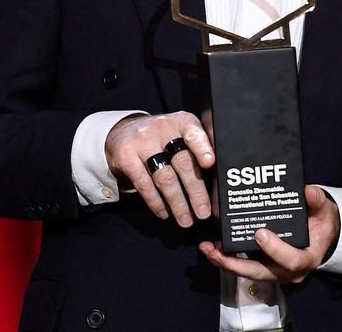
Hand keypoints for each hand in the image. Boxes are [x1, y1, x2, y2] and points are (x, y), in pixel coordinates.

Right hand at [104, 111, 213, 226]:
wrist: (124, 131)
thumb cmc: (162, 136)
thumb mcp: (180, 131)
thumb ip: (198, 146)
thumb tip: (217, 174)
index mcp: (182, 122)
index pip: (194, 134)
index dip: (203, 148)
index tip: (210, 163)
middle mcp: (162, 129)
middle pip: (182, 162)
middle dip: (195, 191)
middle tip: (203, 211)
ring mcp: (142, 143)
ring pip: (164, 177)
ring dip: (177, 202)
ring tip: (185, 219)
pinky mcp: (126, 157)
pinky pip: (144, 184)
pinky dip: (156, 201)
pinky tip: (164, 212)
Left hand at [199, 185, 340, 282]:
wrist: (320, 235)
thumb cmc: (321, 222)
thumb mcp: (324, 210)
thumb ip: (317, 201)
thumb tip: (308, 191)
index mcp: (307, 258)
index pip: (291, 261)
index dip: (275, 249)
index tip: (260, 233)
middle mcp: (288, 271)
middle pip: (261, 273)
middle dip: (236, 264)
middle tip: (216, 250)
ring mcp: (275, 271)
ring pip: (249, 272)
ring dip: (226, 263)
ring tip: (207, 249)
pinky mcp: (264, 266)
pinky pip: (245, 266)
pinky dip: (229, 258)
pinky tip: (213, 247)